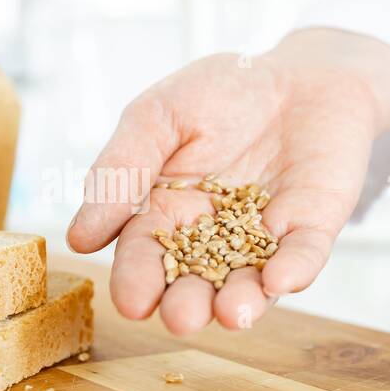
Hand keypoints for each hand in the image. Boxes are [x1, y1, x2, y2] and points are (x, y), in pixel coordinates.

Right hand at [66, 28, 389, 334]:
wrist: (297, 73)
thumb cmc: (220, 92)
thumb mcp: (156, 118)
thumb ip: (121, 171)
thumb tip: (78, 239)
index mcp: (164, 215)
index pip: (144, 257)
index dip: (137, 281)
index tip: (132, 303)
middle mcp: (212, 240)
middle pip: (195, 283)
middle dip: (188, 304)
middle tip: (181, 317)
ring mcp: (263, 238)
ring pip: (250, 282)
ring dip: (241, 302)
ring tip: (232, 314)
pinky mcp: (311, 228)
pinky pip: (305, 254)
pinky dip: (296, 268)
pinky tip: (282, 279)